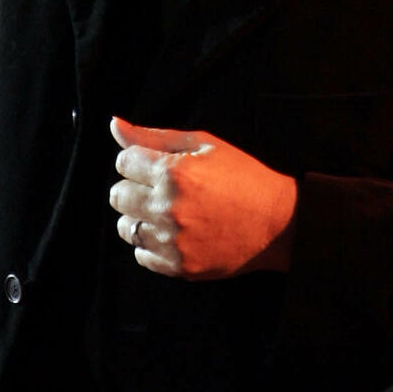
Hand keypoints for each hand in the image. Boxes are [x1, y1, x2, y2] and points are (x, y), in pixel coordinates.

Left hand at [109, 116, 296, 279]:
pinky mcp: (179, 266)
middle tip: (161, 188)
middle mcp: (168, 207)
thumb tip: (114, 125)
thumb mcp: (203, 145)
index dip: (138, 161)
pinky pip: (141, 254)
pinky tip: (174, 233)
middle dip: (134, 187)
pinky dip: (151, 244)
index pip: (123, 162)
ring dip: (140, 216)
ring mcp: (172, 241)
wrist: (278, 223)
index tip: (157, 166)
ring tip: (168, 212)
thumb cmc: (242, 177)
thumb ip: (153, 136)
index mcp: (173, 172)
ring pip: (125, 226)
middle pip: (118, 195)